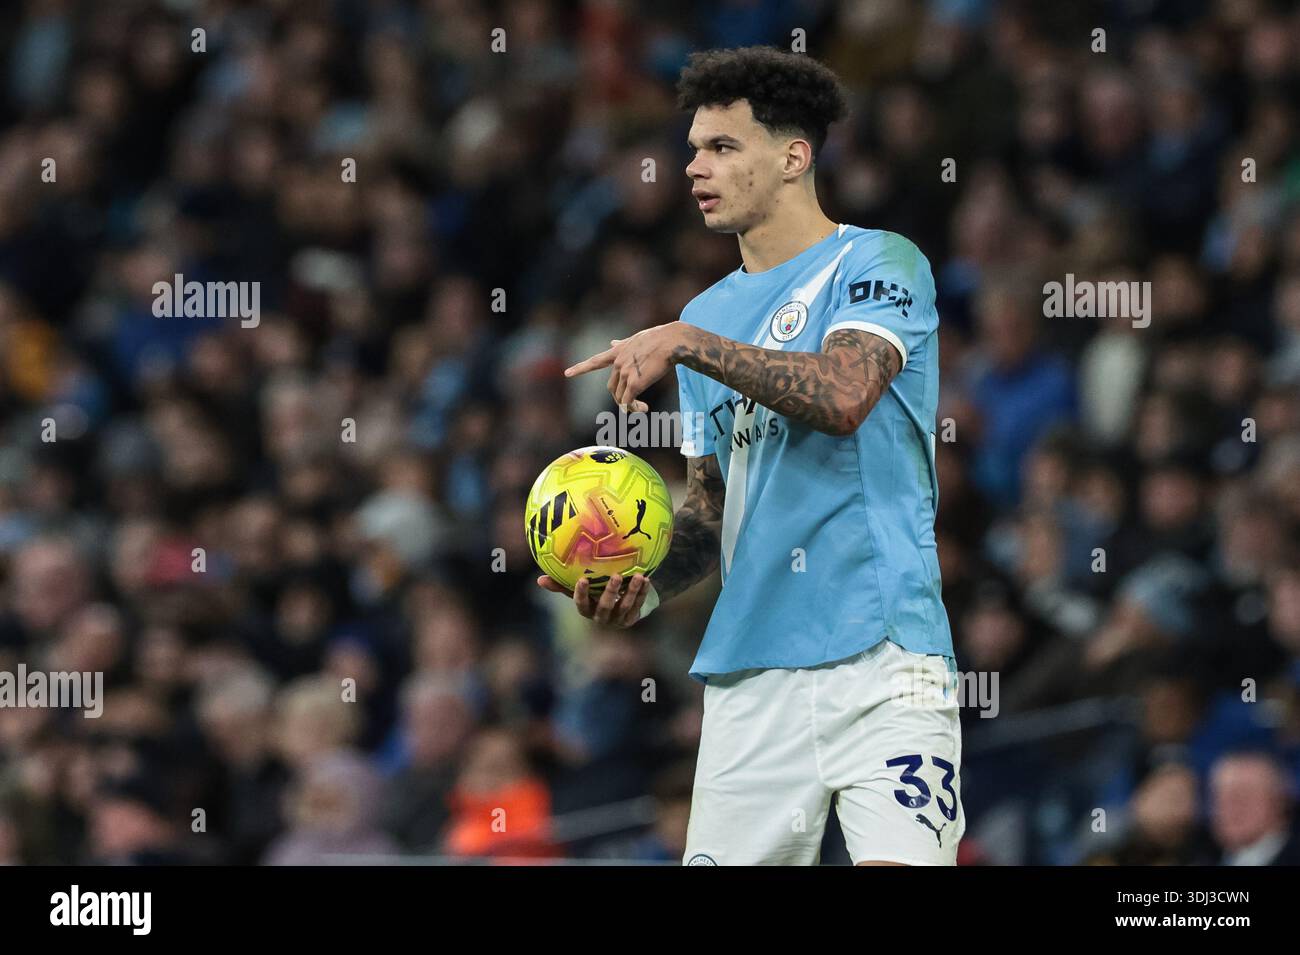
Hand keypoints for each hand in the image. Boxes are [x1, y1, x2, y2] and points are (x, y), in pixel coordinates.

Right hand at [536, 573, 654, 627]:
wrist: (616, 612)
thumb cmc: (593, 597)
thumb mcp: (579, 591)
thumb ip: (562, 585)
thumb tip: (539, 580)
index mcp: (587, 610)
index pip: (581, 605)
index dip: (582, 594)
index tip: (583, 579)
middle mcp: (601, 617)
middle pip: (605, 606)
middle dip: (611, 591)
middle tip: (617, 575)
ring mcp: (617, 619)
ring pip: (624, 606)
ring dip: (632, 591)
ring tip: (637, 576)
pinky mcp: (631, 618)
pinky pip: (638, 605)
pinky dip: (642, 593)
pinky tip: (646, 580)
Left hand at [564, 323, 685, 412]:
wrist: (671, 342)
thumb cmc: (659, 338)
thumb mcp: (636, 338)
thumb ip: (622, 344)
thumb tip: (611, 341)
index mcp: (618, 351)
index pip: (595, 361)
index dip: (580, 368)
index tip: (567, 373)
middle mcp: (618, 363)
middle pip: (612, 387)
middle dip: (620, 398)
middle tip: (634, 405)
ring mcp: (625, 373)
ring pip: (621, 397)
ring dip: (630, 406)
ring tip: (643, 409)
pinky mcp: (634, 383)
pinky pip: (628, 402)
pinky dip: (633, 408)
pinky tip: (644, 409)